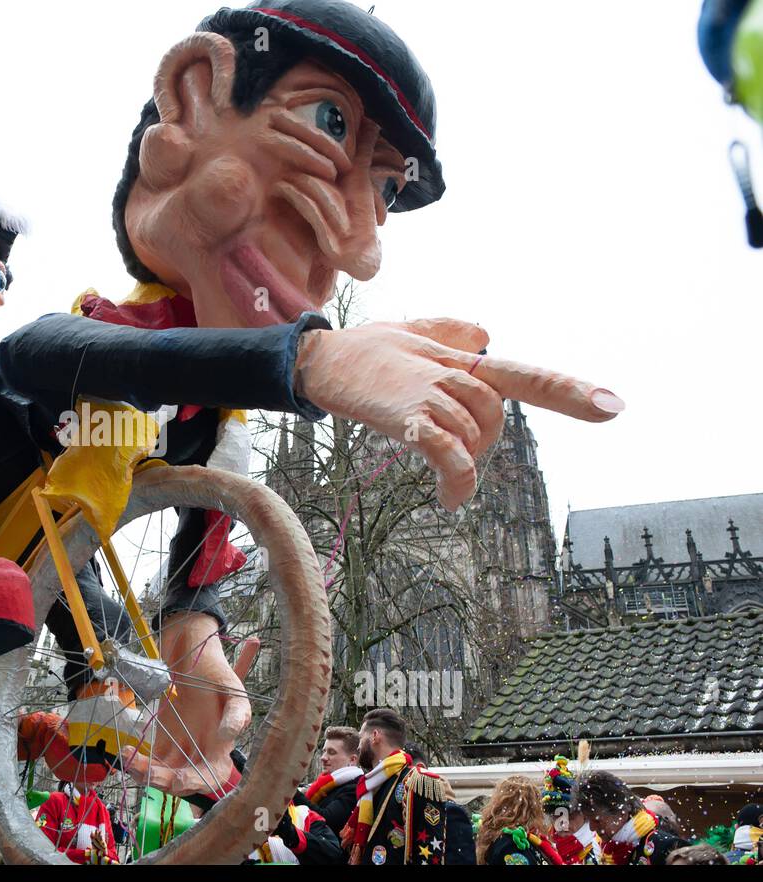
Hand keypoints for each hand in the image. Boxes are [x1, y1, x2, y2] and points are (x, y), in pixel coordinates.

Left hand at [119, 611, 247, 797]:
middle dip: (166, 781)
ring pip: (164, 774)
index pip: (214, 775)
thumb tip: (229, 737)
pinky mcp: (162, 741)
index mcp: (220, 745)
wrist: (190, 653)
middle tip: (149, 772)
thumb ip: (237, 713)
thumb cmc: (214, 671)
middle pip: (184, 781)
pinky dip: (138, 763)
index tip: (181, 778)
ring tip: (130, 761)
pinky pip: (150, 760)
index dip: (200, 782)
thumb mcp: (232, 687)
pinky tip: (127, 753)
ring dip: (147, 774)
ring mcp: (180, 747)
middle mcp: (200, 751)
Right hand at [294, 318, 622, 509]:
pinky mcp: (407, 416)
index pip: (525, 374)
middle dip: (484, 442)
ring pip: (475, 435)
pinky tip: (451, 499)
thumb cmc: (363, 348)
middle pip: (497, 416)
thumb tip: (488, 333)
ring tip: (446, 479)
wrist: (318, 359)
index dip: (569, 390)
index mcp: (460, 358)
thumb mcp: (413, 332)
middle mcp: (452, 373)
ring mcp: (430, 394)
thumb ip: (453, 332)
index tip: (614, 406)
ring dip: (465, 463)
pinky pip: (447, 452)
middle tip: (457, 458)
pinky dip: (455, 478)